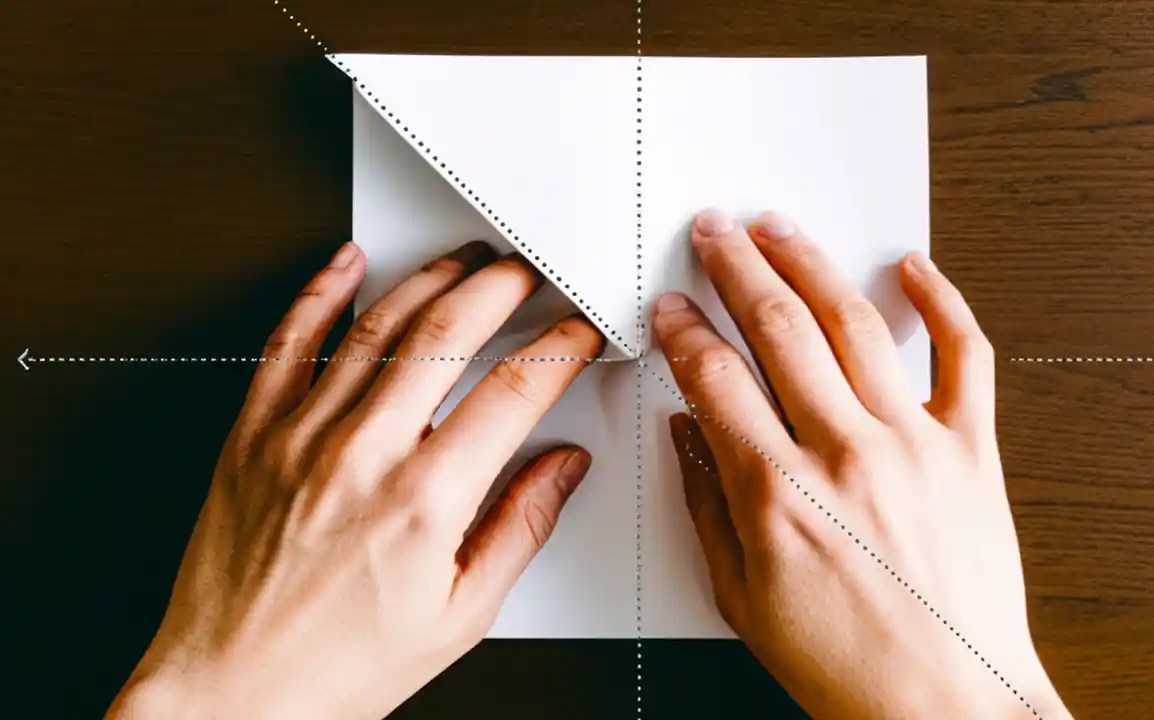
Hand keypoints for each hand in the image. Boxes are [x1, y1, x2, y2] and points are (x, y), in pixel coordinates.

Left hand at [109, 241, 602, 719]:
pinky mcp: (254, 434)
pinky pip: (288, 342)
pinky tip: (348, 266)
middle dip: (502, 286)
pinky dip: (320, 293)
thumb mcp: (460, 614)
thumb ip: (521, 528)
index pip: (515, 391)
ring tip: (463, 260)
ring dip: (430, 278)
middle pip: (449, 332)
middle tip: (526, 274)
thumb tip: (563, 469)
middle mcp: (364, 454)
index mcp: (426, 500)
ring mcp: (302, 436)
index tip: (577, 333)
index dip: (559, 348)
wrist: (233, 691)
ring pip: (377, 325)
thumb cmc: (338, 667)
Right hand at [656, 209, 1071, 718]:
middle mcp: (847, 455)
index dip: (683, 330)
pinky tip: (913, 267)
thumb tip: (689, 433)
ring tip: (779, 230)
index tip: (672, 310)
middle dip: (734, 266)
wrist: (947, 706)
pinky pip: (965, 353)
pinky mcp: (971, 449)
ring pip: (854, 322)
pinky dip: (941, 300)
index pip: (714, 377)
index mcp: (779, 494)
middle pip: (777, 327)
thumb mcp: (743, 596)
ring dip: (808, 262)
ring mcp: (916, 444)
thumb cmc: (849, 665)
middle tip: (715, 233)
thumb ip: (707, 504)